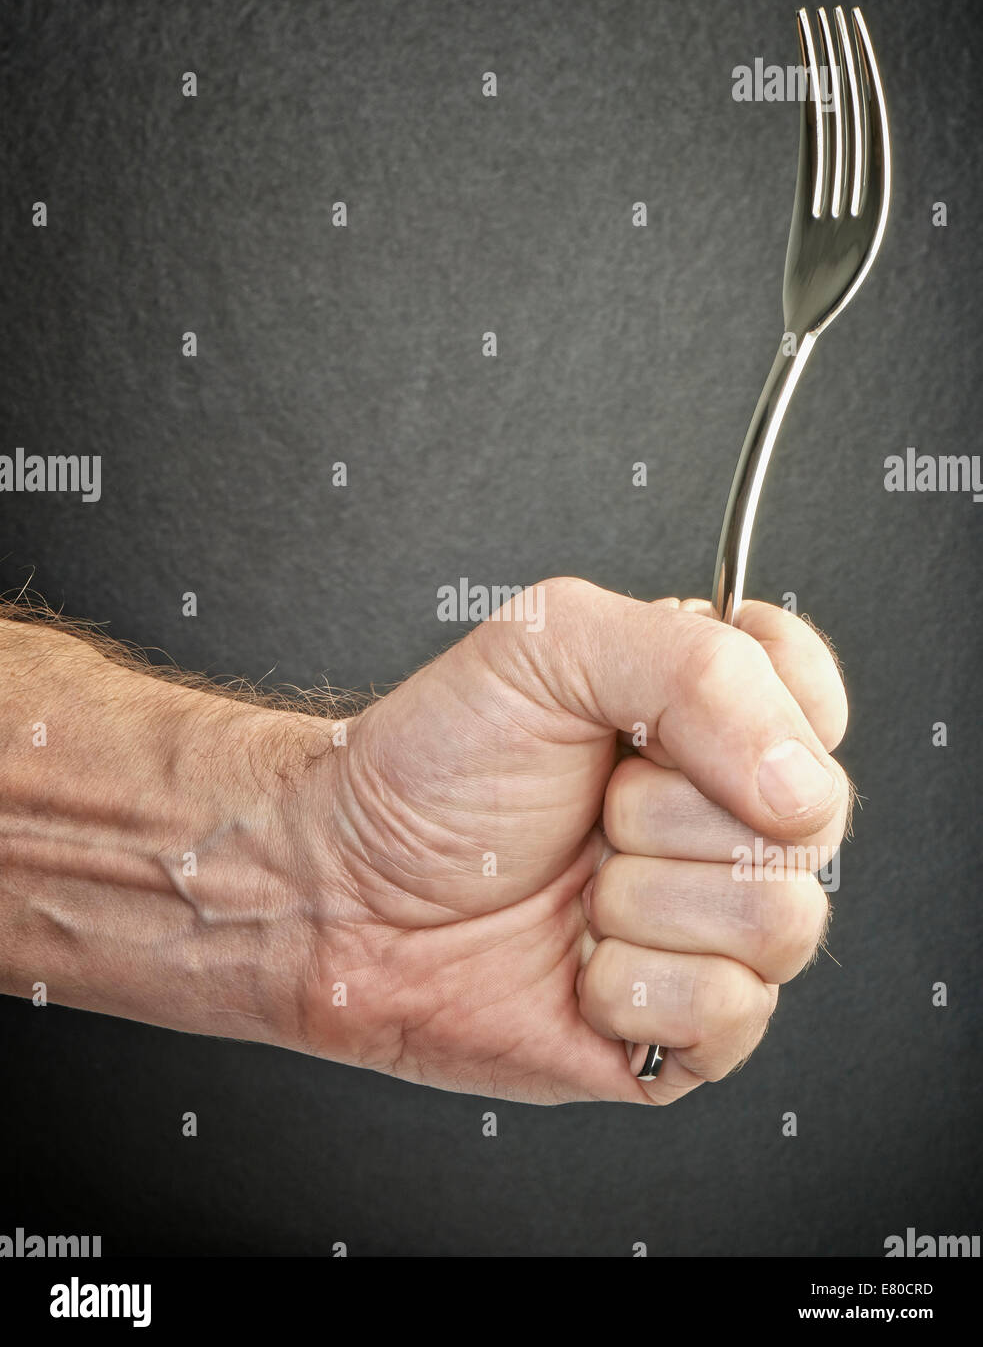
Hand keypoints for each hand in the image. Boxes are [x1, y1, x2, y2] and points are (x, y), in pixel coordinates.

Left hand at [288, 578, 850, 1104]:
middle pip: (811, 821)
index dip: (758, 716)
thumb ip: (695, 666)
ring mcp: (709, 925)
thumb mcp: (551, 646)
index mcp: (706, 718)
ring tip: (578, 889)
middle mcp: (722, 818)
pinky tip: (579, 962)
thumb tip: (800, 785)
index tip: (652, 724)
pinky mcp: (686, 1023)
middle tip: (588, 808)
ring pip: (782, 923)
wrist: (340, 890)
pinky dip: (635, 988)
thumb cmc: (430, 767)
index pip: (817, 700)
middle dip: (668, 814)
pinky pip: (737, 1014)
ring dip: (646, 903)